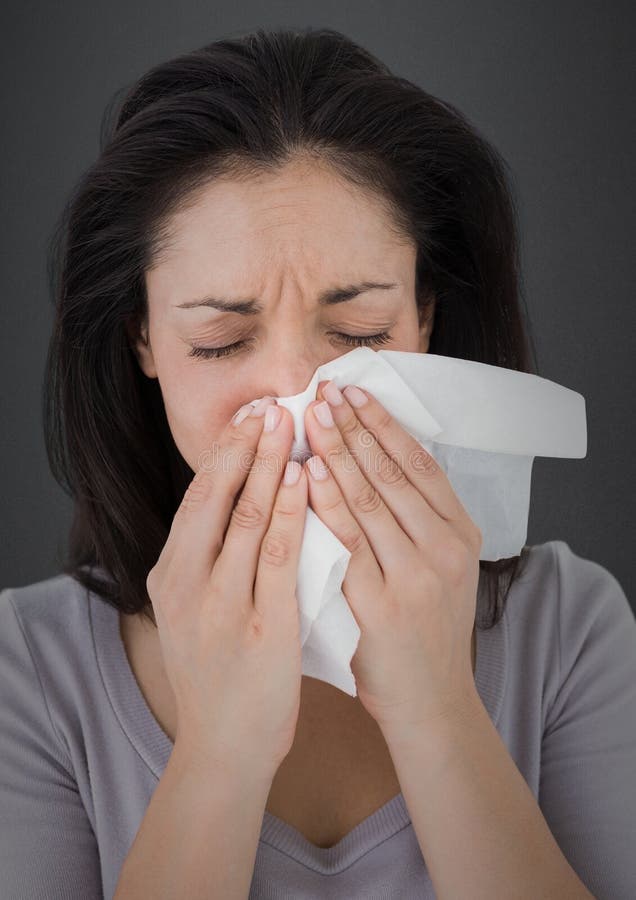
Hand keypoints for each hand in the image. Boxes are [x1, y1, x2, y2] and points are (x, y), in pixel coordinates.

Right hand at [145, 396, 307, 777]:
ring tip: (293, 423)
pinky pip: (279, 558)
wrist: (222, 746)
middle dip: (248, 445)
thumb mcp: (195, 609)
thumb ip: (209, 559)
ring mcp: (222, 606)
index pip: (199, 495)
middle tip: (273, 402)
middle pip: (218, 496)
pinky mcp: (259, 629)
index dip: (227, 451)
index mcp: (170, 574)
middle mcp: (188, 583)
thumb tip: (237, 502)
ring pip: (248, 518)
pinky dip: (292, 513)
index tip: (251, 415)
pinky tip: (306, 481)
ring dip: (272, 465)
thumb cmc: (217, 674)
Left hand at [302, 378, 482, 737]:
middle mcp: (446, 547)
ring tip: (311, 417)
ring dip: (338, 451)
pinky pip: (348, 540)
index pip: (419, 462)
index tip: (354, 392)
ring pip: (371, 497)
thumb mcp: (440, 569)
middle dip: (355, 425)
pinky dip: (326, 501)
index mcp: (463, 532)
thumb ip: (416, 522)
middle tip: (324, 390)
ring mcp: (417, 575)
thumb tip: (371, 464)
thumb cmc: (426, 633)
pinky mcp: (383, 603)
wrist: (433, 704)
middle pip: (393, 471)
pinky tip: (306, 473)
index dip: (384, 422)